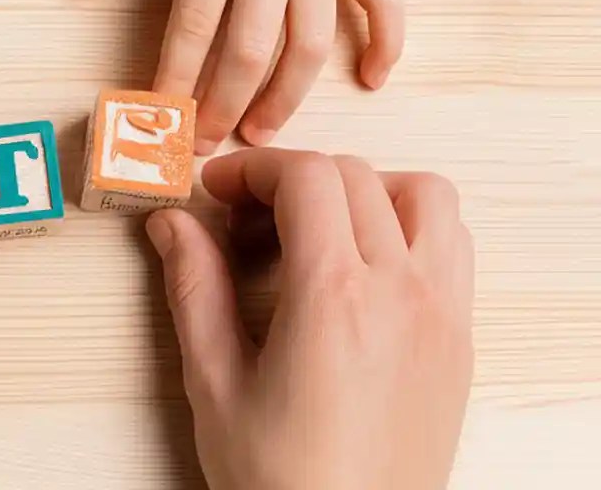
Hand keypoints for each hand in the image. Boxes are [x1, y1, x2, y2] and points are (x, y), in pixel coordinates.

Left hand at [75, 0, 402, 153]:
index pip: (192, 27)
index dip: (173, 82)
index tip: (158, 120)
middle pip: (250, 50)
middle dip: (222, 106)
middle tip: (203, 144)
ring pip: (311, 44)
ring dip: (286, 97)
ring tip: (260, 131)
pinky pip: (383, 2)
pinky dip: (386, 43)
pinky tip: (371, 80)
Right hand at [146, 149, 473, 489]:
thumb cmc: (281, 478)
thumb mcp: (214, 381)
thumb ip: (193, 288)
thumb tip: (172, 224)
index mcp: (333, 297)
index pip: (307, 178)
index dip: (253, 171)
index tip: (218, 194)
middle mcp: (400, 292)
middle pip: (357, 176)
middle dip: (292, 179)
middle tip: (246, 219)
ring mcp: (441, 314)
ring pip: (424, 196)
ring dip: (366, 190)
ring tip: (315, 229)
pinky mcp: (459, 339)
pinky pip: (452, 245)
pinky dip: (409, 226)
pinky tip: (362, 266)